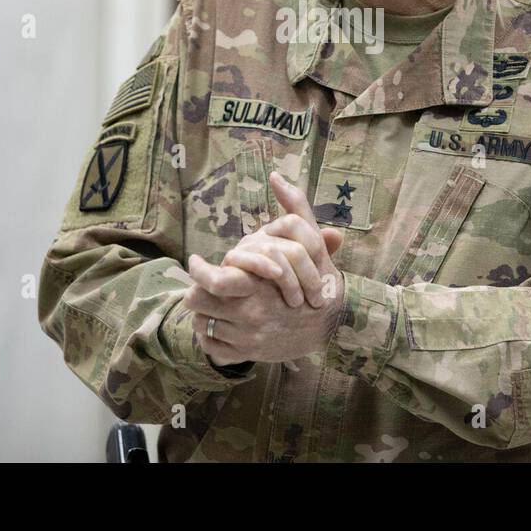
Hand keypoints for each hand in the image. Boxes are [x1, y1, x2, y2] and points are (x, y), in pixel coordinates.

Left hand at [183, 172, 346, 364]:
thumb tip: (277, 175)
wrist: (336, 325)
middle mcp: (250, 314)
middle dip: (195, 293)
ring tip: (209, 305)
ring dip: (203, 315)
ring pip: (202, 325)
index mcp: (259, 286)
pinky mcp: (248, 355)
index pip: (211, 282)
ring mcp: (247, 338)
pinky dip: (211, 338)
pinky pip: (213, 348)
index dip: (197, 271)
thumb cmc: (321, 280)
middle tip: (199, 286)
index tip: (194, 262)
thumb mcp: (311, 243)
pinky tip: (219, 326)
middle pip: (196, 303)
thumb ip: (295, 208)